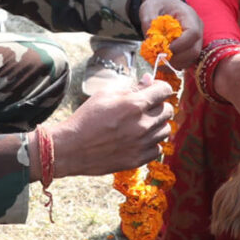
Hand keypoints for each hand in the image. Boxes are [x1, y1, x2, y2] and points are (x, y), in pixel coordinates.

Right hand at [45, 77, 175, 176]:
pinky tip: (139, 140)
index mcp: (134, 104)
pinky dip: (152, 143)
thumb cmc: (86, 118)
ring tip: (143, 124)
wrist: (71, 148)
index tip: (155, 90)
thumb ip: (131, 86)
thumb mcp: (105, 94)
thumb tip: (149, 80)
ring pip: (166, 130)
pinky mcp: (138, 159)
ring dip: (157, 125)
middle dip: (159, 106)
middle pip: (168, 110)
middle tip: (146, 108)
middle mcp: (142, 124)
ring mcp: (142, 144)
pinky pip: (157, 149)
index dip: (160, 88)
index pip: (165, 90)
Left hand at [137, 0, 203, 68]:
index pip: (192, 33)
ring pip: (191, 58)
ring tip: (158, 61)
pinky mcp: (191, 47)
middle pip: (194, 50)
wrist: (163, 3)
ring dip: (175, 64)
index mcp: (189, 15)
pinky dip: (175, 64)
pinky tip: (162, 61)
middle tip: (159, 60)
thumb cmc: (157, 4)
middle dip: (176, 59)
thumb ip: (148, 22)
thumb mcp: (148, 9)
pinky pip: (187, 61)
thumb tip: (150, 40)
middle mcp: (197, 28)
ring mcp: (196, 39)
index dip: (179, 45)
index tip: (163, 49)